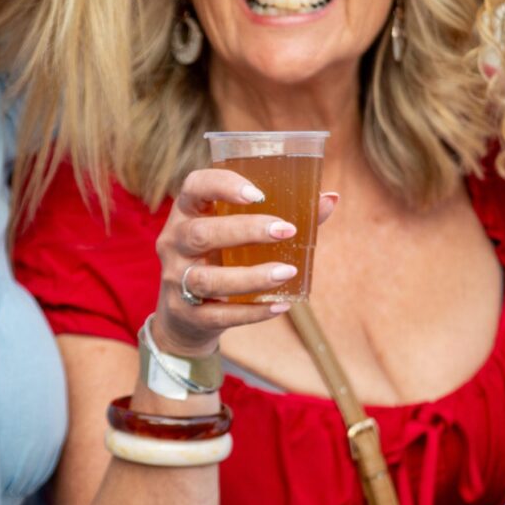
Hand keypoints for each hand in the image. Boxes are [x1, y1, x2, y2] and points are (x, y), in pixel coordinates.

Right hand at [152, 168, 336, 356]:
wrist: (185, 318)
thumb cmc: (221, 261)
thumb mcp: (239, 237)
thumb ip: (281, 216)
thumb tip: (330, 199)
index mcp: (187, 213)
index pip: (194, 186)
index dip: (222, 185)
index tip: (258, 193)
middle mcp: (174, 243)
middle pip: (201, 233)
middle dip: (244, 231)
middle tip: (285, 230)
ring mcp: (176, 280)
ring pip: (207, 278)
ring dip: (250, 276)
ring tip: (286, 272)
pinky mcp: (187, 314)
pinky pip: (219, 314)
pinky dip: (252, 311)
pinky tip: (279, 306)